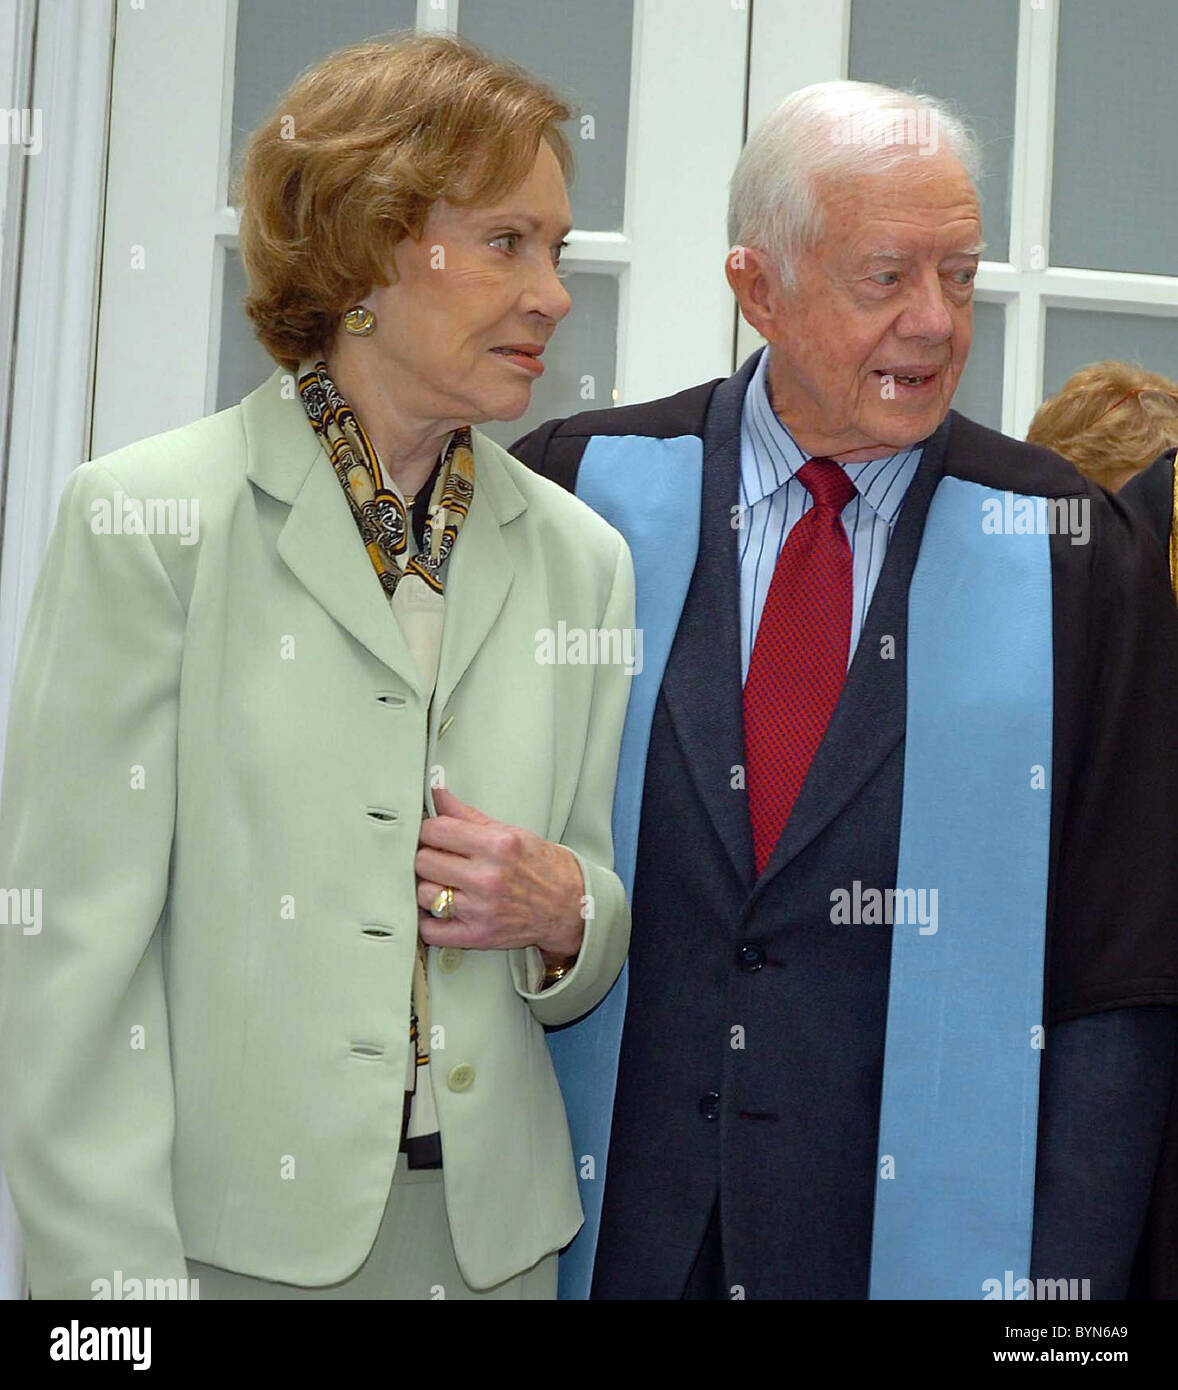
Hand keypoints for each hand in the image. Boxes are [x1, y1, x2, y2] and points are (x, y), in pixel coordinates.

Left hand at [415, 787, 585, 963]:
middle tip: (438, 858)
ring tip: (442, 883)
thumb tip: (435, 790)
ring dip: (428, 887)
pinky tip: (440, 909)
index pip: (435, 831)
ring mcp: (482, 910)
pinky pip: (430, 930)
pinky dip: (429, 921)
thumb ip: (466, 813)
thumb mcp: (507, 832)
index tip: (434, 834)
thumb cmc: (540, 866)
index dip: (428, 830)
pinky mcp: (477, 936)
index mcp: (497, 846)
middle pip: (423, 862)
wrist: (570, 905)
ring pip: (423, 894)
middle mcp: (488, 878)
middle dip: (427, 856)